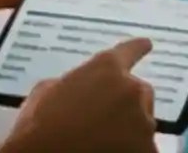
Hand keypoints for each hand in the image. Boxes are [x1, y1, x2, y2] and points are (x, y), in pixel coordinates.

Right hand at [0, 38, 157, 152]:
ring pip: (143, 121)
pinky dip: (131, 148)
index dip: (137, 48)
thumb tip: (80, 88)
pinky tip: (109, 150)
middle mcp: (130, 90)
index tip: (146, 44)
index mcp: (106, 69)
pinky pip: (144, 146)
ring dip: (129, 125)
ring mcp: (142, 122)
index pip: (129, 52)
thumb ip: (74, 82)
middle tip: (105, 116)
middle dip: (127, 100)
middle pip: (140, 91)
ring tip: (103, 137)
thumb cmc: (39, 125)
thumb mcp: (47, 91)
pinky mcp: (148, 150)